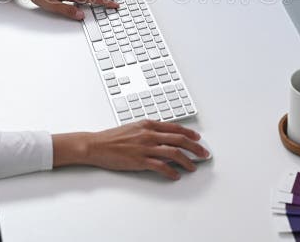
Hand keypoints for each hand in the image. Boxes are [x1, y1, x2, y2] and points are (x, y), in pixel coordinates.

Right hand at [52, 120, 208, 179]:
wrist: (96, 145)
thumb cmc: (111, 137)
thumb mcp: (132, 127)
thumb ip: (148, 130)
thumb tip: (162, 135)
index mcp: (147, 125)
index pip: (174, 128)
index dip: (189, 134)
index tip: (197, 138)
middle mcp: (149, 134)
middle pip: (179, 140)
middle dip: (194, 147)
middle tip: (203, 153)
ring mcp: (145, 148)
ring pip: (173, 153)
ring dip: (187, 161)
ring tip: (193, 167)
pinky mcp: (140, 160)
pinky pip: (161, 166)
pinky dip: (171, 172)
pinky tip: (175, 176)